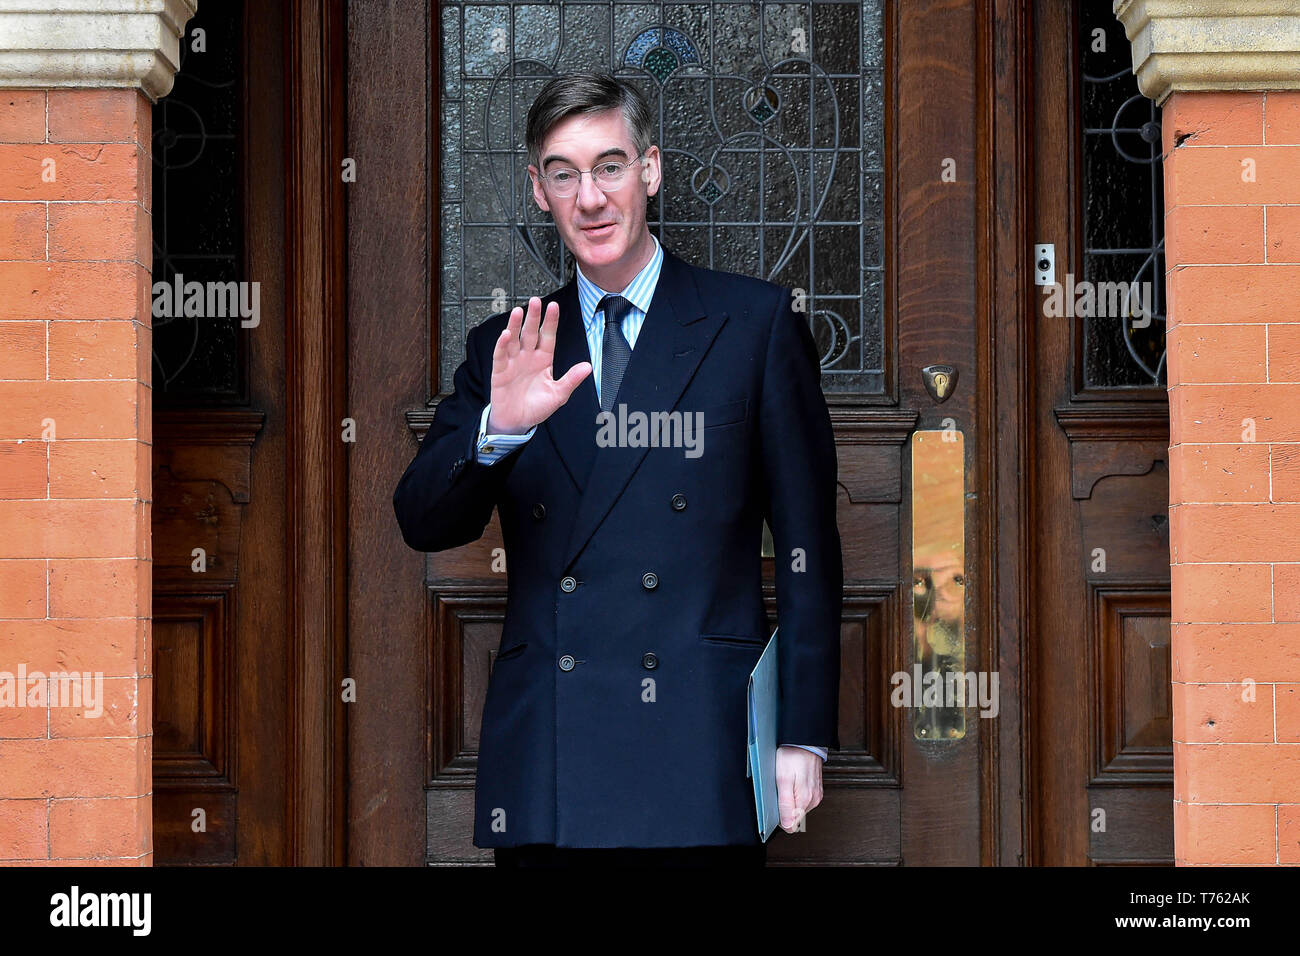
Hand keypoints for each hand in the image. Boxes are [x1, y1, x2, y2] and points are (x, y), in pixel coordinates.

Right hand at [487, 296, 591, 433]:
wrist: (518, 422)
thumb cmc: (537, 407)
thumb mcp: (558, 394)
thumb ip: (571, 380)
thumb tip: (588, 367)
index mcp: (543, 360)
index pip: (547, 336)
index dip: (550, 322)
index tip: (554, 306)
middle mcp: (528, 357)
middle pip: (530, 333)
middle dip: (533, 317)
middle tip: (535, 301)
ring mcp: (513, 362)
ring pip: (514, 339)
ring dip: (515, 325)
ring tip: (519, 312)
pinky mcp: (500, 371)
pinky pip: (501, 355)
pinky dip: (502, 345)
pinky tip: (505, 334)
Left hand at [776, 745, 823, 832]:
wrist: (804, 740)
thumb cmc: (793, 755)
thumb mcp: (782, 780)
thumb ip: (785, 805)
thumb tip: (787, 826)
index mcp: (805, 800)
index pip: (791, 825)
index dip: (779, 818)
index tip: (774, 806)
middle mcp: (813, 800)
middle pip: (794, 816)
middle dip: (784, 806)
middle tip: (778, 790)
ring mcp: (815, 794)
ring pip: (798, 807)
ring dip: (789, 798)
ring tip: (785, 783)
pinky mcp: (815, 788)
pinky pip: (802, 798)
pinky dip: (795, 792)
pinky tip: (792, 781)